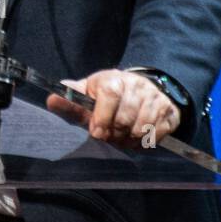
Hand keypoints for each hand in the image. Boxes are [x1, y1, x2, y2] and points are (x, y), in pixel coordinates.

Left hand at [46, 68, 180, 148]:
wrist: (142, 90)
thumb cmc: (108, 96)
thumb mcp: (88, 95)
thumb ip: (71, 100)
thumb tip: (51, 100)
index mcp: (114, 79)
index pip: (110, 95)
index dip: (102, 118)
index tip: (96, 133)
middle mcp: (137, 85)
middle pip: (125, 117)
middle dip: (114, 134)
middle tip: (110, 137)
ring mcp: (155, 97)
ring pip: (141, 128)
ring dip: (129, 140)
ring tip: (123, 137)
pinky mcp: (169, 111)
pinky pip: (157, 133)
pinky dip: (145, 142)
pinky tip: (138, 138)